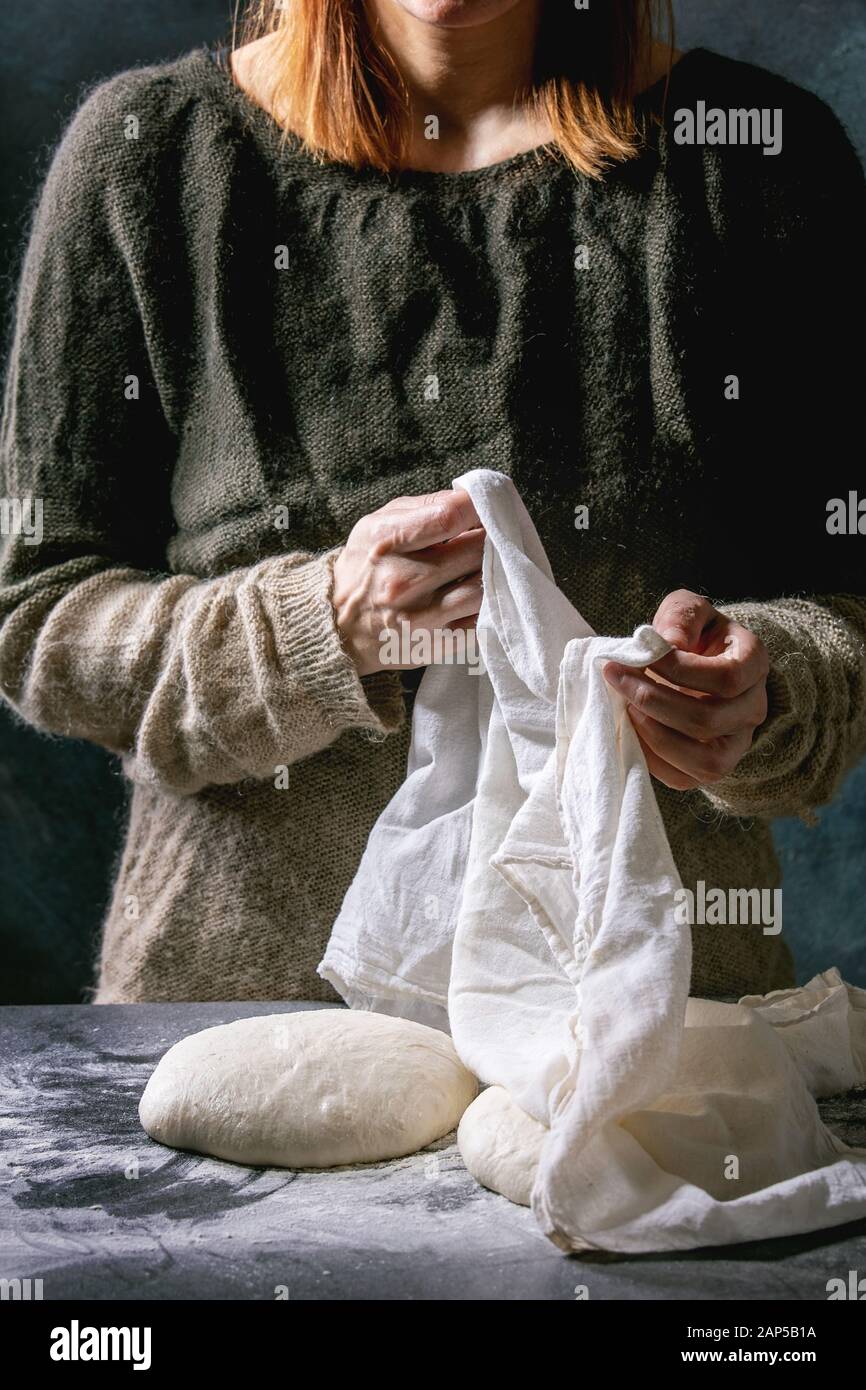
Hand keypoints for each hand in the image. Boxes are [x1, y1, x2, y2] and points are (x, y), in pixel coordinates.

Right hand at [332, 490, 483, 675]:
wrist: (339, 627)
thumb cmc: (365, 567)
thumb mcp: (378, 523)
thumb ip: (424, 506)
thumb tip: (470, 499)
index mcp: (387, 542)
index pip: (449, 517)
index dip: (480, 508)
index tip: (488, 508)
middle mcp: (402, 581)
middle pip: (475, 552)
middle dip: (493, 540)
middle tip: (496, 536)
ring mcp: (420, 617)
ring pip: (484, 589)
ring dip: (496, 573)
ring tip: (492, 564)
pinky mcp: (435, 644)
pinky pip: (481, 621)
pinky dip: (489, 605)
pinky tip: (483, 594)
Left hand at [602, 590, 768, 790]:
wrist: (700, 666)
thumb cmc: (693, 635)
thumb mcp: (688, 610)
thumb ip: (680, 617)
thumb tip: (667, 643)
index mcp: (754, 664)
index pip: (725, 677)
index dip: (678, 670)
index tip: (638, 656)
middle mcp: (754, 708)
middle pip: (708, 720)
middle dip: (653, 700)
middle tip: (616, 679)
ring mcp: (737, 743)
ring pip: (703, 759)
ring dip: (653, 734)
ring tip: (626, 708)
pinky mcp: (713, 767)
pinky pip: (684, 778)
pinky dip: (651, 758)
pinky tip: (631, 730)